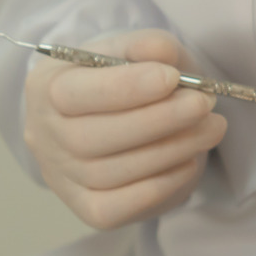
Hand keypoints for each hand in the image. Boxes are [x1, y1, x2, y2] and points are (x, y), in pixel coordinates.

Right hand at [22, 29, 227, 229]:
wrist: (116, 123)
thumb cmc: (123, 81)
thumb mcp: (133, 52)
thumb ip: (145, 45)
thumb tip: (161, 52)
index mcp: (45, 87)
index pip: (72, 94)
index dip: (124, 87)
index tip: (172, 77)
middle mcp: (44, 136)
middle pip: (91, 138)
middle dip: (157, 120)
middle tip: (203, 104)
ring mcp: (62, 177)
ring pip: (110, 173)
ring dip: (170, 150)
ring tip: (211, 127)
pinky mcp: (88, 209)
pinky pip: (119, 207)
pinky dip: (160, 185)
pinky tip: (189, 162)